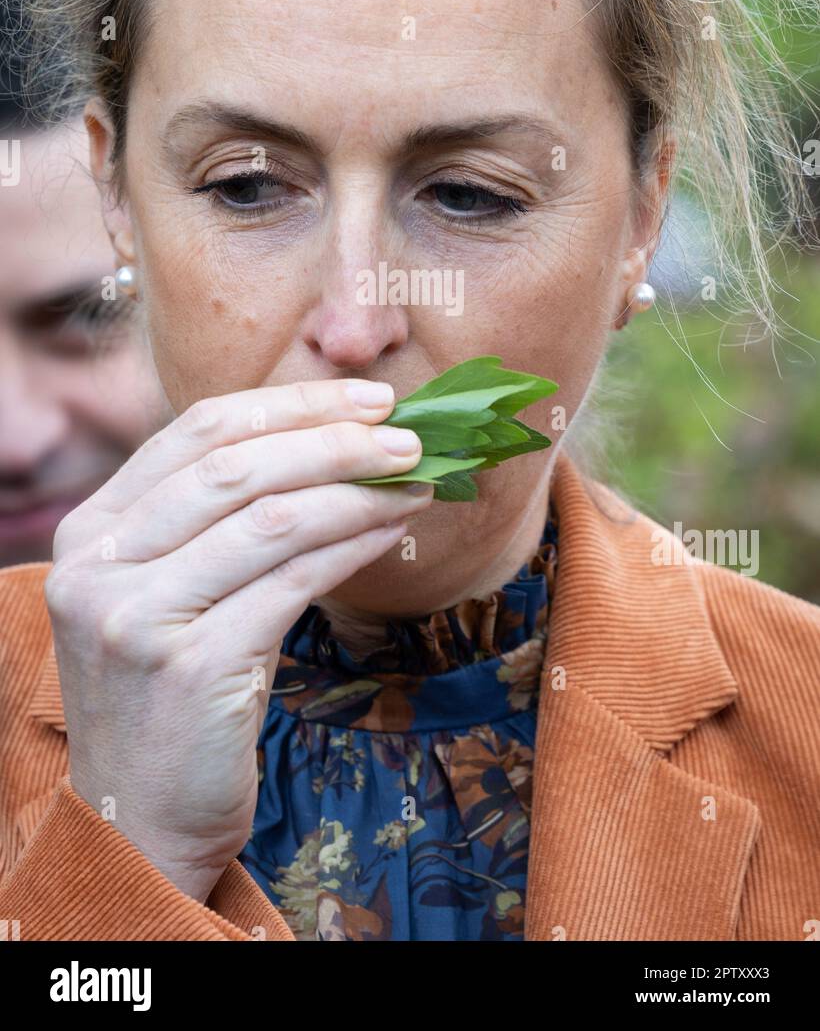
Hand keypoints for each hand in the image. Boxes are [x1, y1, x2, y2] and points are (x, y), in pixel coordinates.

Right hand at [46, 378, 431, 903]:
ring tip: (416, 481)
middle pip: (236, 465)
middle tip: (409, 434)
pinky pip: (295, 580)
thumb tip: (331, 441)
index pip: (196, 431)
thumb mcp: (166, 593)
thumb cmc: (172, 694)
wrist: (140, 820)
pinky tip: (391, 530)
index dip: (290, 404)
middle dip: (335, 438)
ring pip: (272, 517)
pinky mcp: (193, 665)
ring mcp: (139, 616)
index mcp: (90, 530)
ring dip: (358, 490)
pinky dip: (353, 543)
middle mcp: (99, 565)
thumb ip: (213, 519)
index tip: (367, 398)